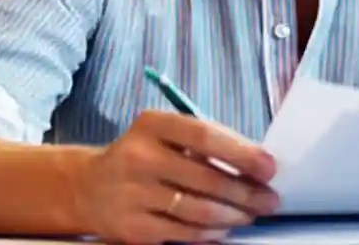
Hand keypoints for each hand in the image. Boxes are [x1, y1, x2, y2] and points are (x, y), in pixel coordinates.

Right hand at [73, 111, 279, 243]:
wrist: (88, 187)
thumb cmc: (143, 157)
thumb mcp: (166, 136)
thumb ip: (206, 144)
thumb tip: (256, 165)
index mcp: (152, 125)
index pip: (205, 136)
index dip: (242, 153)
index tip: (269, 167)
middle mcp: (139, 157)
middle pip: (206, 178)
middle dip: (246, 192)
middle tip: (269, 200)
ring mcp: (133, 194)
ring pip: (198, 210)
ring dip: (233, 215)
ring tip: (250, 214)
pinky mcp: (131, 227)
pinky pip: (183, 233)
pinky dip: (210, 233)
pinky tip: (223, 229)